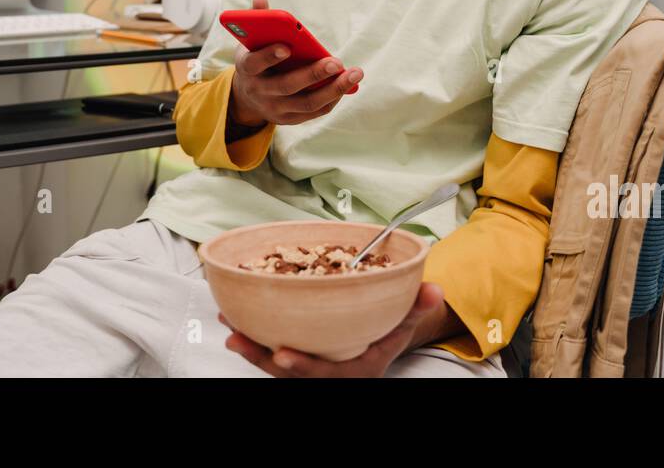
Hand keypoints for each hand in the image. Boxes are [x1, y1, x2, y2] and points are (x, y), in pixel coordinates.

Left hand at [219, 282, 450, 376]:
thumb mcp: (405, 325)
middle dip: (260, 357)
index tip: (281, 354)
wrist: (376, 346)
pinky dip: (251, 338)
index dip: (302, 366)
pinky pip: (268, 352)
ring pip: (272, 365)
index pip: (325, 373)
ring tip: (228, 325)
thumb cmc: (388, 332)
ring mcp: (307, 369)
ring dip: (249, 346)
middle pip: (288, 373)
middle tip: (237, 338)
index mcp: (353, 370)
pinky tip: (233, 318)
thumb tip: (435, 289)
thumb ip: (417, 309)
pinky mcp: (292, 358)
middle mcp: (326, 375)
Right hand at [228, 0, 363, 127]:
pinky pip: (315, 112)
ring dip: (333, 89)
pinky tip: (347, 84)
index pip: (255, 64)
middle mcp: (260, 92)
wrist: (246, 97)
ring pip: (307, 103)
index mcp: (247, 69)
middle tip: (337, 62)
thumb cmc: (255, 60)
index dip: (269, 56)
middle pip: (288, 86)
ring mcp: (275, 109)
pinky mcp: (289, 119)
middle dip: (313, 74)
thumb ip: (257, 19)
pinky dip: (332, 98)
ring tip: (355, 74)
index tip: (287, 47)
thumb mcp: (250, 41)